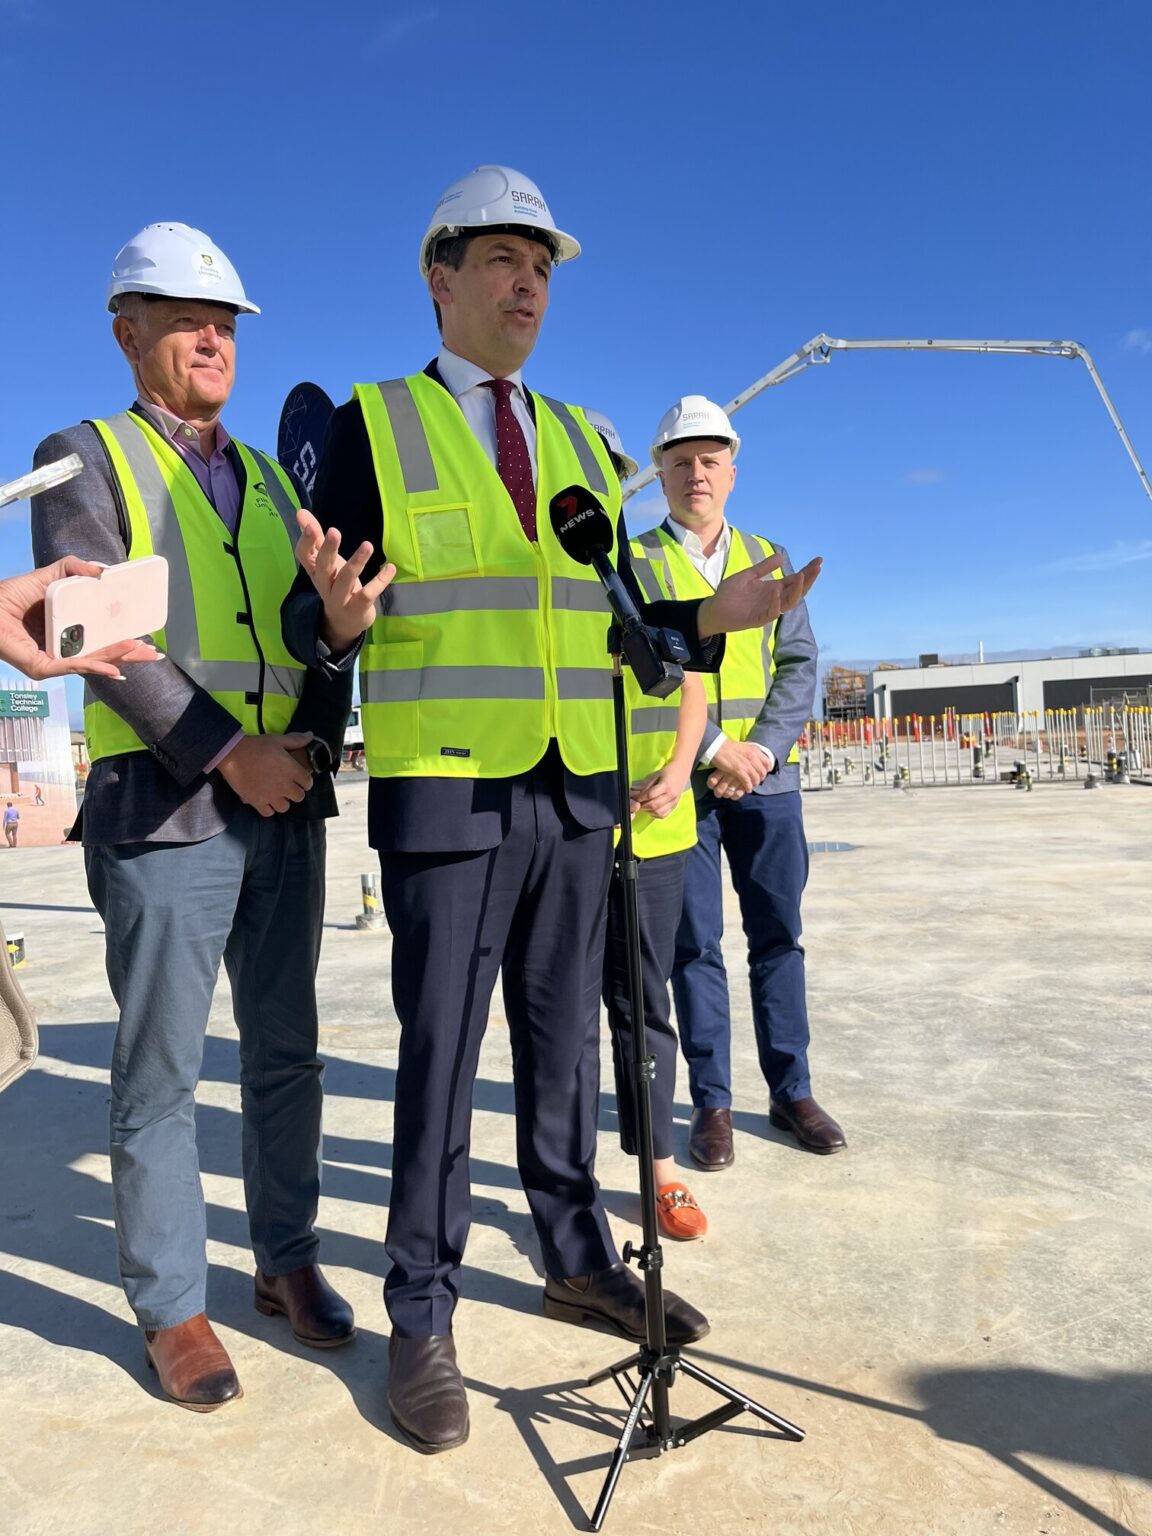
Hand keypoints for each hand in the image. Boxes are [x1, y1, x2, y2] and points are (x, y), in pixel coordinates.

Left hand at [0, 559, 161, 678]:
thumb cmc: (11, 595)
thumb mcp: (49, 576)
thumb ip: (73, 567)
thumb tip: (102, 570)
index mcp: (68, 633)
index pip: (101, 640)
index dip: (124, 642)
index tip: (144, 639)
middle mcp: (63, 650)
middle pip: (103, 656)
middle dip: (130, 656)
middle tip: (153, 653)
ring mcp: (54, 661)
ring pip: (92, 663)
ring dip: (117, 658)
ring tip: (137, 650)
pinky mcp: (43, 667)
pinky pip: (72, 668)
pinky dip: (94, 667)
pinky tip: (113, 668)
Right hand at [217, 731, 314, 816]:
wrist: (233, 754)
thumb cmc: (257, 745)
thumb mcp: (278, 740)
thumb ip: (296, 740)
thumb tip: (311, 735)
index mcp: (292, 770)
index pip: (308, 782)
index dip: (305, 781)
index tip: (300, 778)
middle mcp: (284, 785)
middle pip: (299, 797)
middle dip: (296, 792)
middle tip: (288, 786)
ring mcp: (271, 796)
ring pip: (285, 807)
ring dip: (283, 801)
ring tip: (277, 794)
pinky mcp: (257, 802)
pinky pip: (268, 813)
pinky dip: (268, 808)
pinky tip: (265, 800)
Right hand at [295, 510, 396, 651]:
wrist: (343, 623)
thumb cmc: (334, 584)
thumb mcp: (325, 562)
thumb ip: (316, 538)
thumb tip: (301, 512)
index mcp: (315, 571)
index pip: (304, 556)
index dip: (306, 541)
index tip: (311, 525)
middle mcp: (324, 585)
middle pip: (323, 567)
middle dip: (328, 550)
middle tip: (333, 531)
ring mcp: (340, 599)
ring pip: (345, 580)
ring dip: (356, 562)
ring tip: (368, 545)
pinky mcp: (357, 608)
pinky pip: (368, 594)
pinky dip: (379, 581)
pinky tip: (390, 568)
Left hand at [629, 767, 685, 819]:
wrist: (681, 772)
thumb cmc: (667, 773)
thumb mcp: (654, 775)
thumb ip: (644, 784)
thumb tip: (633, 791)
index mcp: (666, 785)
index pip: (650, 794)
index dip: (640, 797)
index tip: (634, 797)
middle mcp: (671, 795)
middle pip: (654, 805)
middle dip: (642, 806)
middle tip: (637, 803)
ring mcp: (674, 802)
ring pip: (658, 812)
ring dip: (648, 811)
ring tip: (643, 806)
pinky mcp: (674, 806)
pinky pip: (663, 815)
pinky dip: (655, 814)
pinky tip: (651, 809)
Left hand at [697, 555, 821, 637]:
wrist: (713, 609)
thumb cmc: (729, 593)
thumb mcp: (747, 576)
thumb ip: (763, 568)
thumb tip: (781, 556)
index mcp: (774, 588)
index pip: (795, 579)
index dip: (808, 571)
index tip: (819, 560)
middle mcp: (774, 599)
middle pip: (798, 591)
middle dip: (809, 579)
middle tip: (817, 567)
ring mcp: (768, 609)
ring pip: (789, 603)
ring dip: (797, 590)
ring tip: (802, 576)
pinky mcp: (758, 619)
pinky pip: (772, 613)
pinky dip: (775, 602)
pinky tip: (777, 591)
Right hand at [706, 739, 769, 795]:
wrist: (717, 746)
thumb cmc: (729, 747)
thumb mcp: (745, 747)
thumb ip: (752, 753)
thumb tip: (756, 761)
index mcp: (754, 750)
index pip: (767, 763)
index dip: (766, 770)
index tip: (762, 774)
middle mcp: (752, 756)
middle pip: (762, 772)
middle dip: (760, 778)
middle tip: (756, 782)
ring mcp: (745, 763)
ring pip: (756, 778)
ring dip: (754, 784)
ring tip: (751, 786)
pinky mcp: (738, 769)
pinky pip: (747, 781)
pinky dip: (748, 786)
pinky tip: (747, 789)